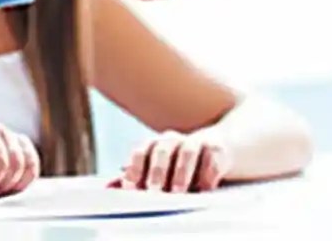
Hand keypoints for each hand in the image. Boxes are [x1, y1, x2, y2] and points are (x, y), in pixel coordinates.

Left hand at [112, 130, 231, 192]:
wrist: (224, 148)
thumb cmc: (185, 165)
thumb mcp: (161, 171)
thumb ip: (136, 178)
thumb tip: (108, 188)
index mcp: (157, 145)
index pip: (141, 151)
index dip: (134, 168)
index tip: (129, 188)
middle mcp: (175, 140)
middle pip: (162, 148)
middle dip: (155, 170)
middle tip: (152, 191)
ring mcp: (199, 142)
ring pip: (188, 150)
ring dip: (181, 171)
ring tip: (178, 191)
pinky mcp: (220, 149)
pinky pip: (213, 157)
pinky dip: (209, 173)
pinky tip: (205, 188)